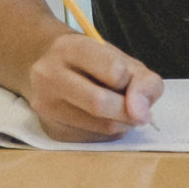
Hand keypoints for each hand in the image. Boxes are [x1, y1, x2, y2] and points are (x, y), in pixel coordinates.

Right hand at [25, 32, 163, 140]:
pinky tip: (101, 119)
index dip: (130, 81)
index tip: (129, 82)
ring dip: (122, 123)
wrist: (48, 67)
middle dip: (128, 110)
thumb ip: (142, 80)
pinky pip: (95, 139)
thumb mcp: (120, 57)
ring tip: (118, 110)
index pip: (113, 71)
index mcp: (69, 48)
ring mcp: (45, 105)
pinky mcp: (51, 130)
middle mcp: (49, 75)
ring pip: (101, 127)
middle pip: (100, 104)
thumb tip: (143, 115)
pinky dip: (108, 132)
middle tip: (137, 110)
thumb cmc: (91, 61)